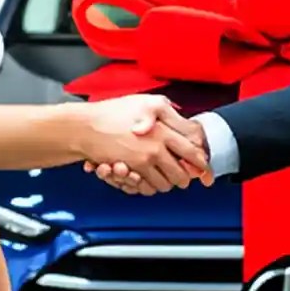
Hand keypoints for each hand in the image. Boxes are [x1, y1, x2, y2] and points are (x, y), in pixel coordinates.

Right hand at [71, 95, 208, 191]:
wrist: (85, 127)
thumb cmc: (112, 112)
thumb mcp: (148, 102)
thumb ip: (170, 113)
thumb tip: (184, 124)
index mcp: (163, 129)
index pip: (193, 151)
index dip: (201, 162)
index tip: (203, 166)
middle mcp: (156, 147)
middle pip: (182, 173)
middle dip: (186, 177)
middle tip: (185, 173)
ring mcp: (143, 161)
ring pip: (166, 184)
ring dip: (168, 183)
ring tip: (166, 175)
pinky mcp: (131, 170)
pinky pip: (148, 187)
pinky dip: (151, 186)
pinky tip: (149, 177)